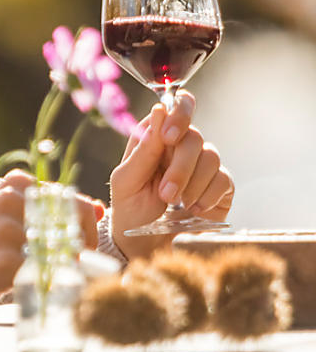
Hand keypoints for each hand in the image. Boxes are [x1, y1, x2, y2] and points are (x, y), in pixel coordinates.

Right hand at [0, 170, 104, 321]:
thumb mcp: (11, 219)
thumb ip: (49, 213)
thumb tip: (98, 209)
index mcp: (17, 184)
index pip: (76, 202)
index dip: (87, 230)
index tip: (82, 250)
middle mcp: (12, 200)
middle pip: (75, 226)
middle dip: (82, 252)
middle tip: (75, 270)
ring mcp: (7, 229)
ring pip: (63, 253)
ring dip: (68, 273)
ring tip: (54, 283)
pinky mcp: (3, 261)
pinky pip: (46, 276)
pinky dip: (51, 288)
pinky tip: (40, 293)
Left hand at [109, 91, 233, 259]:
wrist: (146, 246)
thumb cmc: (131, 208)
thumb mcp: (127, 180)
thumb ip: (144, 148)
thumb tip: (159, 109)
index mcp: (157, 135)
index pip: (178, 105)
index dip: (180, 115)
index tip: (169, 137)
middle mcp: (182, 145)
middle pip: (195, 137)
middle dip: (180, 168)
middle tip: (166, 194)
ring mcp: (203, 165)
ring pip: (211, 157)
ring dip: (192, 184)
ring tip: (174, 204)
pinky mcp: (220, 187)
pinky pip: (223, 180)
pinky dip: (207, 196)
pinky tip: (193, 209)